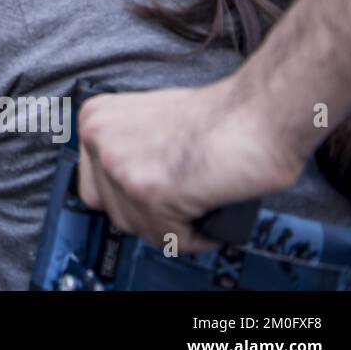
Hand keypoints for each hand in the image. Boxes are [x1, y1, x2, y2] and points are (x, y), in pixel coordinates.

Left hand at [76, 78, 304, 252]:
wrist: (258, 111)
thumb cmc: (219, 116)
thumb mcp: (150, 122)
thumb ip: (128, 149)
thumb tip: (122, 186)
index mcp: (95, 119)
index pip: (92, 182)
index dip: (127, 195)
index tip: (151, 196)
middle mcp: (98, 138)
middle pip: (111, 209)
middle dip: (149, 213)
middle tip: (182, 201)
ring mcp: (119, 165)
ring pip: (138, 227)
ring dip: (173, 226)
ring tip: (200, 203)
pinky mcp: (148, 192)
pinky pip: (169, 239)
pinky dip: (196, 236)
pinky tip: (210, 211)